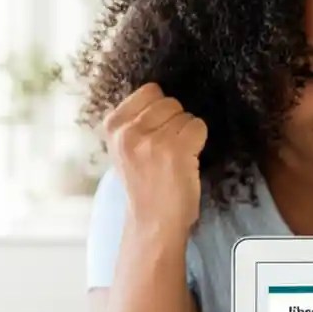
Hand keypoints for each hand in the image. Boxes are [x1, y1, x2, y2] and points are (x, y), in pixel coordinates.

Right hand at [104, 83, 207, 237]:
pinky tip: (187, 160)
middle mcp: (129, 131)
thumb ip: (136, 121)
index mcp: (113, 126)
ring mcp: (152, 140)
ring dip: (187, 133)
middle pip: (170, 101)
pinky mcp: (176, 151)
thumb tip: (160, 94)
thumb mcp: (126, 148)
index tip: (157, 131)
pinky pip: (198, 127)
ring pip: (186, 115)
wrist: (153, 221)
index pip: (149, 90)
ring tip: (175, 157)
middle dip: (175, 121)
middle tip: (168, 148)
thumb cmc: (144, 184)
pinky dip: (199, 142)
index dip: (160, 108)